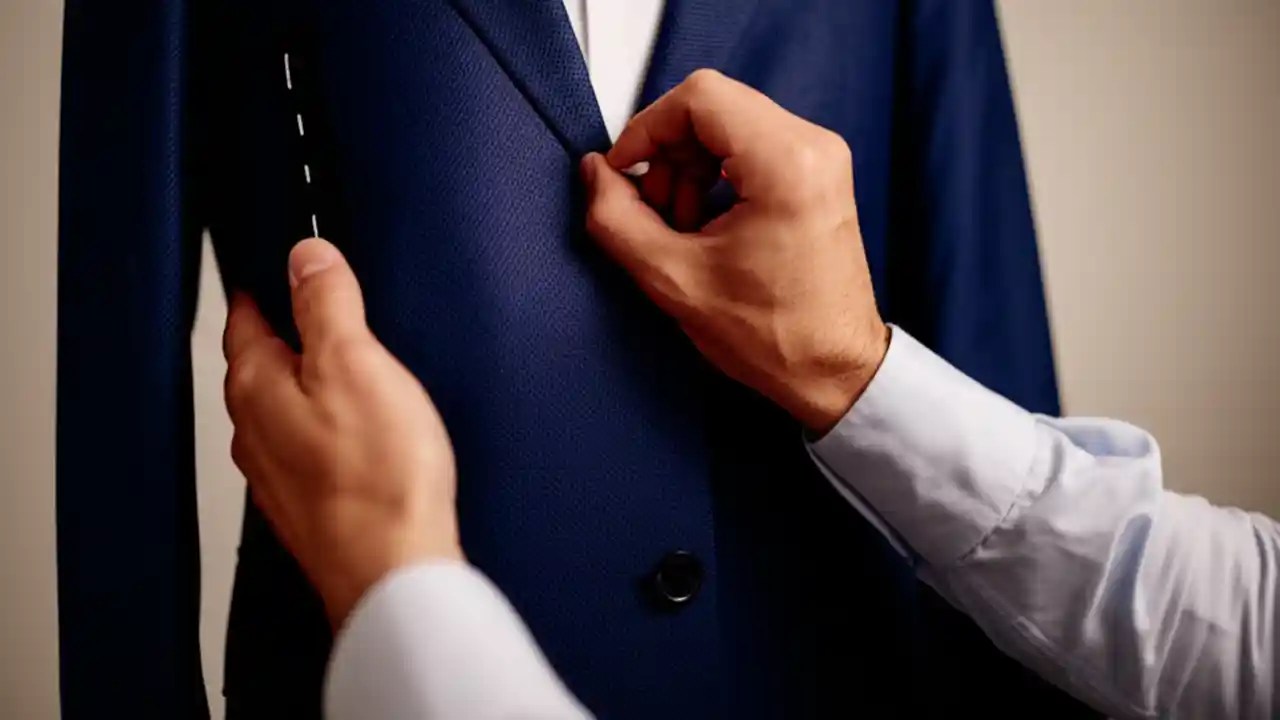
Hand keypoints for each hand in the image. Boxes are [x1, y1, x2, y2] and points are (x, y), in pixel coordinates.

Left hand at [223, 237, 461, 627]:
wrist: (393, 571)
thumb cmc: (377, 477)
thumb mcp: (356, 363)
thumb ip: (326, 304)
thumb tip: (305, 256)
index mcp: (256, 386)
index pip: (243, 316)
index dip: (263, 283)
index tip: (280, 262)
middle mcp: (254, 431)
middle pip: (260, 363)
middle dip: (288, 332)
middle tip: (322, 303)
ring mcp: (278, 473)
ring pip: (284, 408)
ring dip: (308, 383)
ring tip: (349, 364)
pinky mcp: (310, 504)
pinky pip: (308, 448)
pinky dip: (327, 427)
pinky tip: (359, 430)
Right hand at [581, 69, 888, 433]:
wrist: (835, 370)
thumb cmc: (774, 337)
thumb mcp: (675, 279)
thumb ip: (618, 219)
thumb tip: (594, 172)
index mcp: (786, 163)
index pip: (700, 98)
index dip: (647, 129)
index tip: (623, 171)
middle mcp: (813, 147)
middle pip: (713, 107)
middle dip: (667, 152)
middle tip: (650, 209)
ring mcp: (821, 158)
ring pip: (728, 124)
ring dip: (687, 166)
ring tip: (677, 225)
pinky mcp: (818, 175)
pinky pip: (750, 146)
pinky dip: (714, 174)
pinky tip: (702, 224)